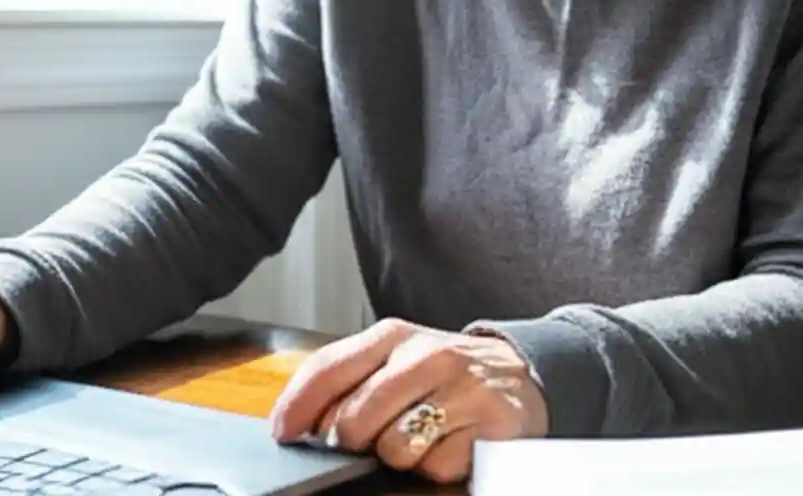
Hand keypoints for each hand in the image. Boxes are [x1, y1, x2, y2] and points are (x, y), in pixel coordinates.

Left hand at [269, 318, 547, 484]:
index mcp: (394, 336)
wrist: (519, 372)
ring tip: (417, 437)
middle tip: (368, 440)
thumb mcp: (395, 359)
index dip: (297, 406)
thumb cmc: (443, 372)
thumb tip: (300, 420)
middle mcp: (427, 355)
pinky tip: (447, 444)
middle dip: (352, 441)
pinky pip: (436, 465)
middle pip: (355, 419)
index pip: (329, 368)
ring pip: (394, 447)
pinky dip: (435, 466)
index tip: (283, 433)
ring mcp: (460, 388)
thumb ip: (349, 380)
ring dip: (397, 456)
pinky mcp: (490, 423)